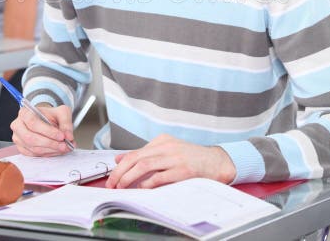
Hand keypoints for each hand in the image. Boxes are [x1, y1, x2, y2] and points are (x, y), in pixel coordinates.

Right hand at [10, 104, 73, 156]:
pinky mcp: (21, 149)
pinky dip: (47, 154)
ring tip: (64, 148)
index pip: (33, 123)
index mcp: (25, 113)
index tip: (62, 136)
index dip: (48, 131)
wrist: (46, 120)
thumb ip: (66, 123)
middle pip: (31, 138)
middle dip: (50, 143)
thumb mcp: (61, 112)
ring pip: (33, 148)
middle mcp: (18, 125)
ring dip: (51, 150)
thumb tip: (68, 136)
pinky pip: (34, 155)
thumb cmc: (51, 115)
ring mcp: (18, 138)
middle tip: (65, 145)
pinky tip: (56, 150)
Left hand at [105, 134, 235, 188]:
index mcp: (162, 140)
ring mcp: (175, 158)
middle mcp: (167, 147)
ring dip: (129, 178)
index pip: (134, 153)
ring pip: (144, 165)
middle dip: (120, 173)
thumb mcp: (168, 151)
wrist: (217, 162)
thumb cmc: (191, 158)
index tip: (112, 178)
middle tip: (112, 185)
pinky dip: (148, 184)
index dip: (120, 166)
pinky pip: (160, 176)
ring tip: (122, 188)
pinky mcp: (183, 170)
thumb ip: (145, 154)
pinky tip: (141, 189)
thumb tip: (120, 159)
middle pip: (136, 158)